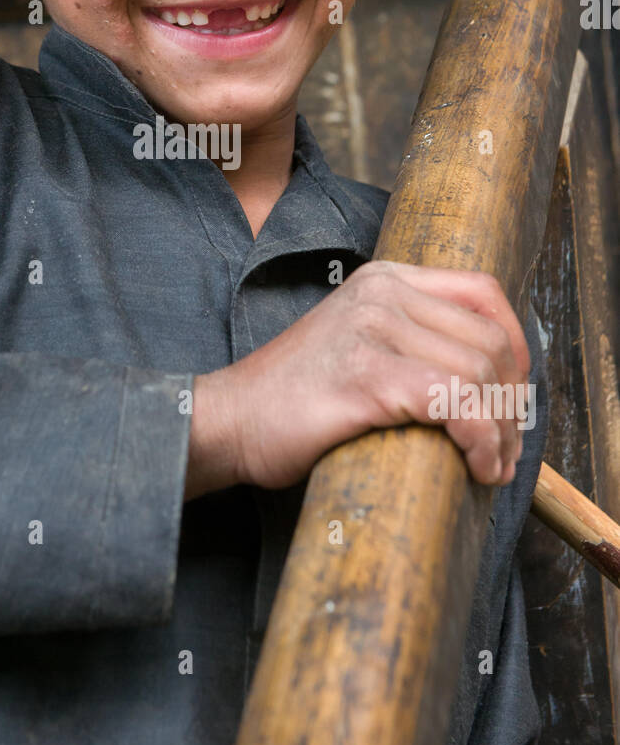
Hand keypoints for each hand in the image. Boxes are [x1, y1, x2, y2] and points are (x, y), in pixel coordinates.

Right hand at [188, 259, 529, 498]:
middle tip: (507, 448)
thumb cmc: (292, 399)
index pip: (482, 292)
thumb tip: (486, 376)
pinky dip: (479, 439)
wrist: (228, 420)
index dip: (516, 344)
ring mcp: (372, 330)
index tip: (514, 394)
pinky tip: (477, 466)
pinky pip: (453, 401)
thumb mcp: (356, 343)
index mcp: (382, 279)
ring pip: (477, 372)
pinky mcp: (366, 375)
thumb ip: (409, 338)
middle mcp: (381, 293)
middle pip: (488, 337)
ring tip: (492, 465)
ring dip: (500, 430)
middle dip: (512, 400)